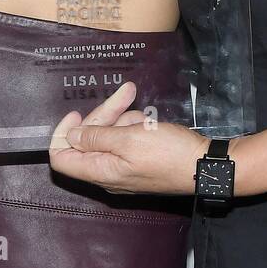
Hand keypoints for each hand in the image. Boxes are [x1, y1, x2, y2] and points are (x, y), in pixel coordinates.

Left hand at [49, 81, 206, 195]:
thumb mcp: (129, 138)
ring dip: (125, 119)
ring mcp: (124, 168)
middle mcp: (108, 173)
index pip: (61, 158)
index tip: (77, 113)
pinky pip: (127, 140)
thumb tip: (70, 136)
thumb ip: (95, 137)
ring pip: (110, 136)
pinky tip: (152, 123)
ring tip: (147, 117)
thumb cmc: (168, 153)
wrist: (205, 165)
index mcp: (100, 172)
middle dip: (105, 114)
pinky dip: (136, 127)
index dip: (63, 134)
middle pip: (89, 140)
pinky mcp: (140, 161)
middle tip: (126, 94)